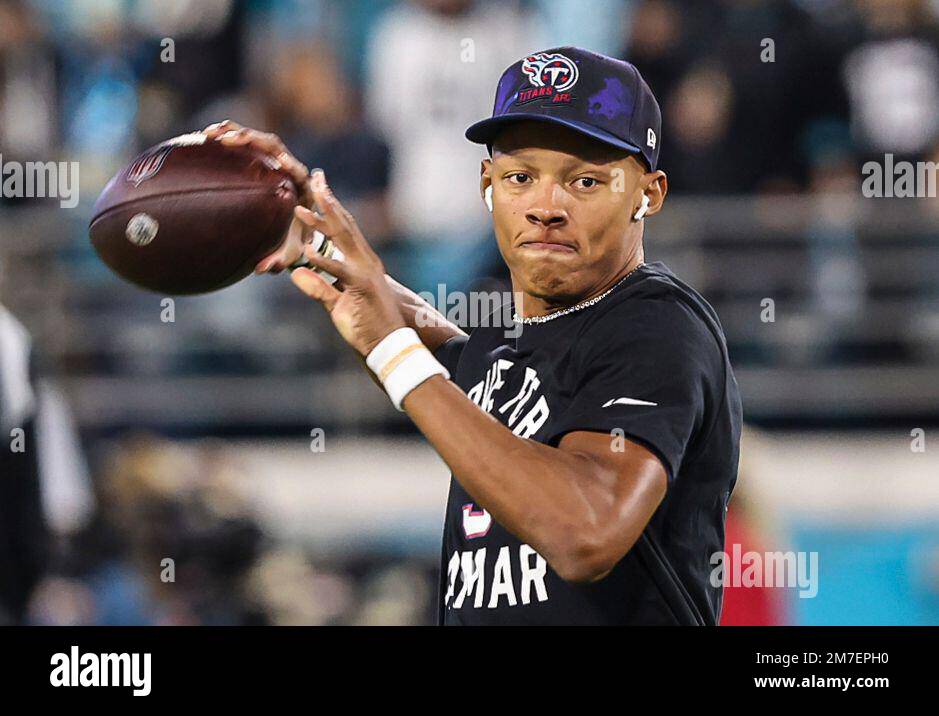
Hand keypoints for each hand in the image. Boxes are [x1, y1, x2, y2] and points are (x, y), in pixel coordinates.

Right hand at [201, 119, 312, 272]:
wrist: (301, 232)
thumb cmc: (297, 242)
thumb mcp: (290, 252)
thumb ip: (279, 260)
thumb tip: (260, 269)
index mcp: (301, 186)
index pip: (294, 167)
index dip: (284, 161)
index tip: (277, 160)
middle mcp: (290, 168)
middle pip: (272, 144)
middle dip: (249, 138)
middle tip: (224, 139)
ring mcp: (276, 162)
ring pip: (257, 140)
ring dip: (235, 133)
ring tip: (209, 133)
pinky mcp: (262, 162)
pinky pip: (246, 147)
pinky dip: (228, 139)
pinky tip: (205, 138)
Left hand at [290, 170, 406, 356]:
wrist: (389, 345)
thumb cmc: (365, 327)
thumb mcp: (336, 305)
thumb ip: (318, 288)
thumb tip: (298, 274)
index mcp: (361, 262)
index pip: (344, 228)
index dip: (331, 206)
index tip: (317, 186)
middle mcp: (365, 262)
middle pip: (343, 224)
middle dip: (327, 200)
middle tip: (313, 178)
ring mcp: (365, 272)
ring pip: (341, 241)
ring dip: (320, 224)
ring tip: (300, 208)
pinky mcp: (362, 288)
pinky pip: (339, 271)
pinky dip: (323, 261)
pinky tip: (307, 252)